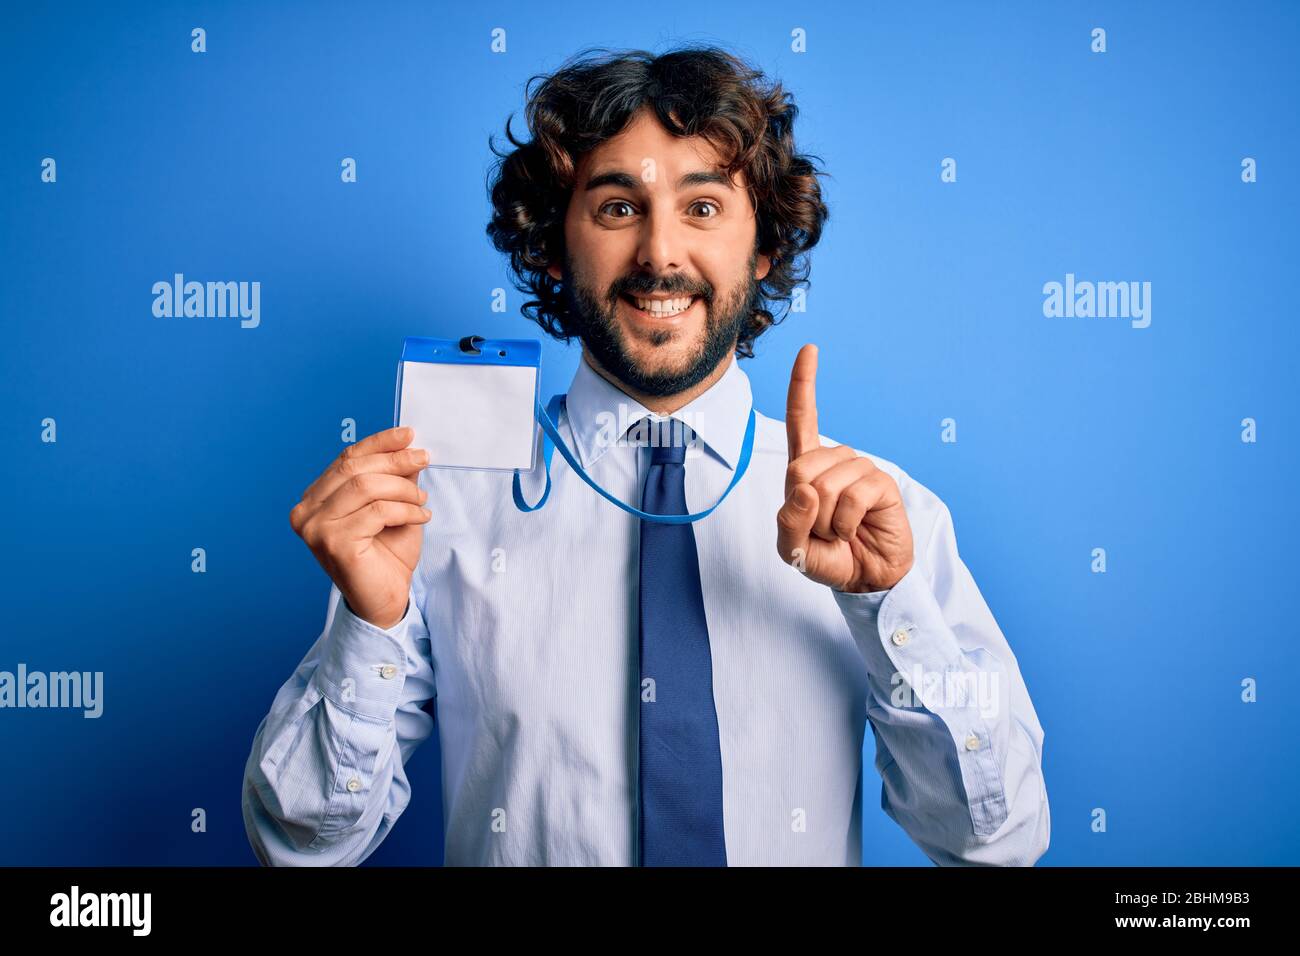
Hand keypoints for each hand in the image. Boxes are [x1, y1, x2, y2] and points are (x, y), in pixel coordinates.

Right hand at [289, 426, 431, 628]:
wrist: (384, 600)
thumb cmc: (386, 555)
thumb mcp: (394, 507)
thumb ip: (395, 478)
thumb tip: (408, 446)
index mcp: (314, 499)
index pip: (346, 458)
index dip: (378, 442)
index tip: (408, 434)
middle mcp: (306, 511)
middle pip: (355, 469)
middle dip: (395, 460)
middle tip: (424, 458)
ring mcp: (315, 528)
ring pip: (366, 487)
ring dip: (403, 489)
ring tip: (422, 499)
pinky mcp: (334, 543)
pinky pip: (377, 512)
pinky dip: (406, 510)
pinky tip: (421, 516)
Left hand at [776, 344, 913, 592]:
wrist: (864, 579)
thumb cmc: (827, 558)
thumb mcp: (793, 548)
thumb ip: (789, 521)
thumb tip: (806, 488)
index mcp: (806, 469)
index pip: (802, 420)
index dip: (803, 385)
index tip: (810, 350)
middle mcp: (833, 462)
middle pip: (801, 468)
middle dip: (805, 509)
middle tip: (821, 529)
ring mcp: (859, 469)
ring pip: (826, 485)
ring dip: (827, 520)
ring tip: (839, 531)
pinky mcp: (881, 483)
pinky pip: (852, 495)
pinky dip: (846, 523)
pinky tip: (855, 530)